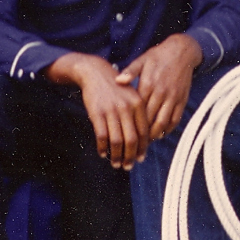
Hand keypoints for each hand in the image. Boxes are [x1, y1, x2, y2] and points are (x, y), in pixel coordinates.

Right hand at [49, 52, 146, 168]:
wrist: (96, 72)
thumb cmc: (116, 89)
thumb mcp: (131, 96)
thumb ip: (138, 116)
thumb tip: (143, 141)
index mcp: (138, 104)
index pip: (144, 132)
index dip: (143, 148)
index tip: (140, 158)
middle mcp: (126, 108)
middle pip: (131, 139)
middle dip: (130, 156)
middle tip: (128, 166)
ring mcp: (111, 111)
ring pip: (116, 141)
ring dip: (116, 156)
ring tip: (116, 164)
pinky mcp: (97, 113)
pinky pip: (102, 136)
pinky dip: (103, 148)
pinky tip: (103, 153)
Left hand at [116, 34, 202, 141]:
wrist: (181, 51)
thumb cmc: (158, 56)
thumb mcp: (142, 60)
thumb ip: (130, 72)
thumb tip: (117, 81)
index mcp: (148, 84)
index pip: (137, 109)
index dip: (130, 122)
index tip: (123, 132)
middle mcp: (161, 92)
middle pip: (149, 119)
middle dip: (141, 133)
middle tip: (132, 142)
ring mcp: (173, 97)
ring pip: (163, 121)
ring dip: (155, 134)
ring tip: (146, 142)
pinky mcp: (182, 99)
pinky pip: (176, 118)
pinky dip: (169, 129)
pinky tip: (161, 133)